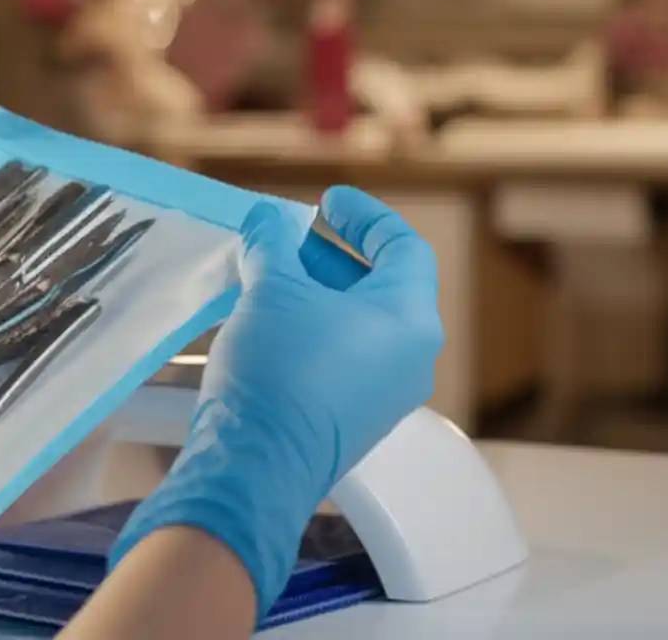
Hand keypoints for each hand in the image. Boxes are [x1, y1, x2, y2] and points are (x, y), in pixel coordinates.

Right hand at [111, 187, 442, 617]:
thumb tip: (267, 220)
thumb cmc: (278, 372)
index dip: (364, 216)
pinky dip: (310, 328)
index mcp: (410, 319)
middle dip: (327, 256)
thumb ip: (272, 244)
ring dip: (313, 292)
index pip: (402, 247)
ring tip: (266, 274)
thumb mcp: (271, 290)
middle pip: (378, 285)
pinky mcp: (352, 418)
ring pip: (356, 323)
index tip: (328, 202)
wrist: (257, 465)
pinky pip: (341, 357)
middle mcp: (409, 358)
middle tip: (286, 236)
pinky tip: (266, 319)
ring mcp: (383, 393)